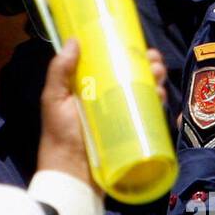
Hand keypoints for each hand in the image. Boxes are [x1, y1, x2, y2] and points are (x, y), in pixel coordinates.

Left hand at [37, 42, 169, 188]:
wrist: (72, 173)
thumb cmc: (60, 135)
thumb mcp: (54, 99)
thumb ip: (60, 71)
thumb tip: (74, 40)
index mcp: (89, 87)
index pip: (110, 64)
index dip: (125, 52)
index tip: (136, 44)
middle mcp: (107, 99)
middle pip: (132, 76)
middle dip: (147, 65)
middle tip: (154, 63)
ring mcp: (121, 116)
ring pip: (144, 92)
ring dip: (156, 80)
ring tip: (159, 76)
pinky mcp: (132, 132)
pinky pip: (148, 114)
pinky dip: (158, 102)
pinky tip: (160, 96)